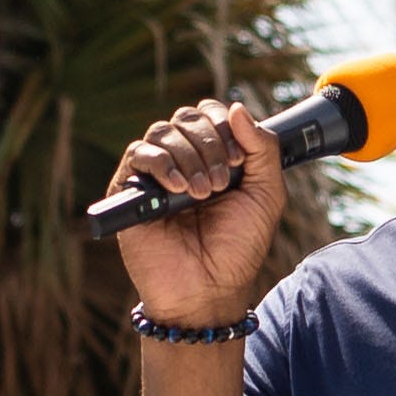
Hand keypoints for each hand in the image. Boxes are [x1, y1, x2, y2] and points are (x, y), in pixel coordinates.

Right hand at [109, 101, 290, 327]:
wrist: (209, 289)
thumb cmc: (237, 247)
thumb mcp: (266, 194)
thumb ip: (262, 148)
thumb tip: (238, 106)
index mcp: (213, 156)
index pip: (211, 114)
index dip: (225, 127)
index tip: (239, 161)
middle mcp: (182, 159)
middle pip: (188, 118)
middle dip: (210, 144)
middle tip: (223, 183)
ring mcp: (155, 173)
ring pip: (163, 131)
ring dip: (189, 157)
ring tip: (203, 193)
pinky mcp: (130, 190)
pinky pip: (138, 154)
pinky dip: (161, 163)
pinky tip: (178, 189)